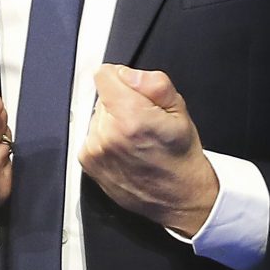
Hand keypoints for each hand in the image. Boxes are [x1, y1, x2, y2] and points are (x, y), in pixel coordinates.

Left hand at [79, 64, 219, 236]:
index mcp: (131, 117)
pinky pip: (91, 135)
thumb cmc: (180, 157)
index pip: (104, 75)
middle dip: (120, 103)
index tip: (134, 90)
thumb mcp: (180, 110)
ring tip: (136, 139)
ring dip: (112, 122)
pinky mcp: (88, 162)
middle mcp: (108, 134)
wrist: (179, 195)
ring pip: (96, 116)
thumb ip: (154, 84)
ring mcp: (95, 150)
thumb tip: (128, 74)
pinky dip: (105, 139)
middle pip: (102, 96)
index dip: (122, 78)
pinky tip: (125, 150)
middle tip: (143, 121)